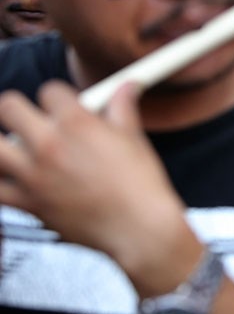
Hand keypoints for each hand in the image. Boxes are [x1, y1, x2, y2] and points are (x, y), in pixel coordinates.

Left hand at [0, 81, 191, 282]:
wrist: (138, 227)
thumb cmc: (140, 185)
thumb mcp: (133, 138)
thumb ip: (123, 106)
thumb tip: (127, 86)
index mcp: (77, 123)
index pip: (50, 91)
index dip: (58, 97)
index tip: (64, 106)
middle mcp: (50, 144)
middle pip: (9, 107)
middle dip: (19, 109)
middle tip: (30, 119)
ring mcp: (34, 174)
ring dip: (4, 144)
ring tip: (17, 148)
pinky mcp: (27, 203)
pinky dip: (2, 183)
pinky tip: (12, 179)